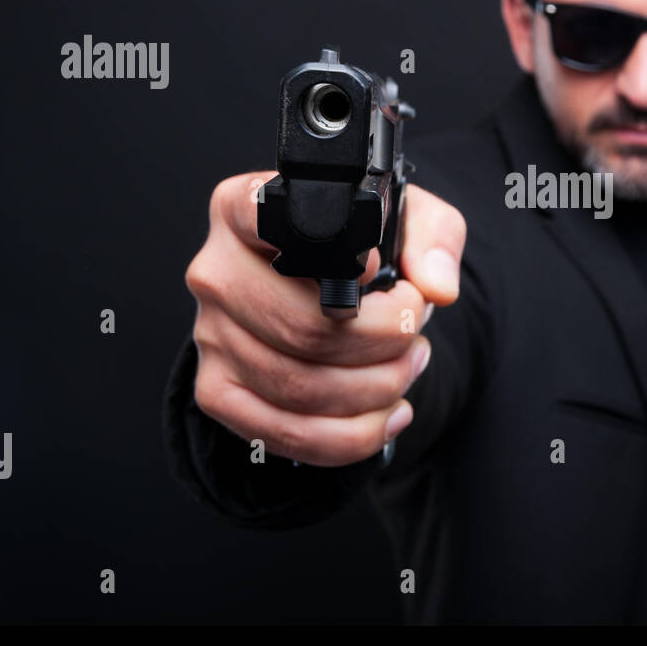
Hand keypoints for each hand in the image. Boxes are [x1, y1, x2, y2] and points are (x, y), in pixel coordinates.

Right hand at [183, 171, 466, 465]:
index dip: (329, 254)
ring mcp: (210, 334)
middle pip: (301, 326)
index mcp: (245, 208)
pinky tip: (389, 415)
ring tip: (410, 365)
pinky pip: (283, 432)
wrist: (340, 293)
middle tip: (415, 329)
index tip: (378, 270)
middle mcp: (217, 270)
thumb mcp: (410, 219)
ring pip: (298, 386)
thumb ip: (434, 237)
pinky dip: (349, 436)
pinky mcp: (218, 389)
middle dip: (382, 340)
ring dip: (376, 388)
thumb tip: (436, 287)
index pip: (260, 217)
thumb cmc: (369, 248)